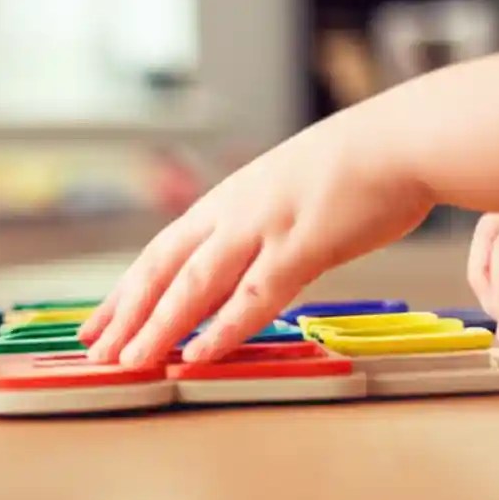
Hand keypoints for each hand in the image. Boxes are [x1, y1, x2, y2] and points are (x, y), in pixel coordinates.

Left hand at [79, 111, 431, 365]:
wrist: (404, 138)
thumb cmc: (356, 168)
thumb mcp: (289, 191)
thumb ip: (260, 226)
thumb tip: (245, 259)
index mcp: (228, 201)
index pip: (161, 252)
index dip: (126, 290)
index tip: (98, 321)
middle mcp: (233, 213)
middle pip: (163, 268)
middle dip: (125, 313)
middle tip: (94, 351)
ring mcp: (264, 227)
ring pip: (195, 284)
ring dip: (158, 326)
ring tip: (128, 361)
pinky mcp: (302, 245)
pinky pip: (254, 295)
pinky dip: (223, 328)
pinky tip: (197, 355)